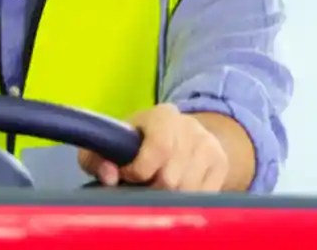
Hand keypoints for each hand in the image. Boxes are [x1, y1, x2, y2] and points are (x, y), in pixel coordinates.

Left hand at [78, 103, 228, 191]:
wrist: (180, 134)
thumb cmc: (137, 142)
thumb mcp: (112, 143)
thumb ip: (96, 158)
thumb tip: (109, 176)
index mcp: (162, 116)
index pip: (159, 149)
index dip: (138, 171)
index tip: (127, 175)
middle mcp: (190, 127)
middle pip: (171, 179)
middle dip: (152, 188)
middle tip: (144, 184)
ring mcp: (209, 145)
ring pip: (188, 191)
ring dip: (169, 198)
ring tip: (159, 186)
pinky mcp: (221, 164)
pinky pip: (203, 196)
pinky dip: (186, 201)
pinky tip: (176, 190)